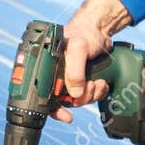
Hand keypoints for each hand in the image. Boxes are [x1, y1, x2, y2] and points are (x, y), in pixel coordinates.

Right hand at [53, 0, 131, 123]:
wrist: (101, 29)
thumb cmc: (84, 33)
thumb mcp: (78, 48)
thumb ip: (74, 71)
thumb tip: (75, 94)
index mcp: (45, 68)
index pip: (42, 95)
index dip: (54, 108)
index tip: (66, 115)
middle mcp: (55, 76)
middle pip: (63, 102)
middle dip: (79, 99)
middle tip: (90, 86)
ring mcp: (69, 80)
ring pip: (77, 100)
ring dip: (91, 94)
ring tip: (97, 80)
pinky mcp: (82, 81)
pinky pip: (88, 96)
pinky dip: (97, 91)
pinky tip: (101, 81)